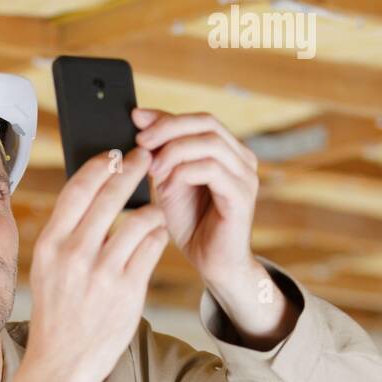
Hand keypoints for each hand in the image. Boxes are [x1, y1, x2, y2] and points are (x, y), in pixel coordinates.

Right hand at [25, 145, 167, 381]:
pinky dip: (158, 236)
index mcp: (50, 245)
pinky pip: (152, 247)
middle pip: (110, 195)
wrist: (63, 364)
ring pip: (139, 219)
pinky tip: (157, 235)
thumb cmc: (58, 314)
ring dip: (152, 208)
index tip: (114, 153)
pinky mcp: (129, 290)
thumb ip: (66, 234)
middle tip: (146, 157)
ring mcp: (103, 273)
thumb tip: (90, 191)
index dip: (99, 165)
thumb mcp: (47, 270)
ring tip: (155, 208)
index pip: (77, 188)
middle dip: (132, 169)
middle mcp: (74, 255)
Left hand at [133, 108, 258, 285]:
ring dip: (174, 152)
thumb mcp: (170, 182)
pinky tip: (167, 185)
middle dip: (169, 128)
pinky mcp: (241, 195)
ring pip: (209, 143)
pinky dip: (184, 171)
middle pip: (207, 122)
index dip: (167, 117)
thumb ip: (162, 153)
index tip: (136, 120)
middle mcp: (242, 158)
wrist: (212, 264)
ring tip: (153, 170)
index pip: (199, 119)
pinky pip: (211, 169)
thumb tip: (140, 119)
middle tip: (141, 142)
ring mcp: (245, 176)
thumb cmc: (192, 226)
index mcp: (228, 151)